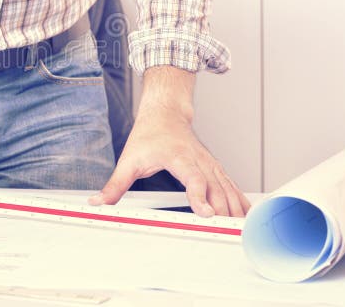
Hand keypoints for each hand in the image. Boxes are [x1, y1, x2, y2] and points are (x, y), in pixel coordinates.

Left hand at [88, 66, 249, 217]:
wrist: (166, 112)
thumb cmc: (149, 134)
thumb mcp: (129, 159)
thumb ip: (115, 184)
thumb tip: (98, 202)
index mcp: (179, 157)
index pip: (193, 178)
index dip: (200, 196)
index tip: (206, 213)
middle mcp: (199, 161)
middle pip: (216, 189)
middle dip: (223, 212)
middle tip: (226, 233)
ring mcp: (210, 165)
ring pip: (228, 189)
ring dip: (235, 210)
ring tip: (239, 231)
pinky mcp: (215, 168)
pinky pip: (232, 186)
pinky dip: (240, 201)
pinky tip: (246, 216)